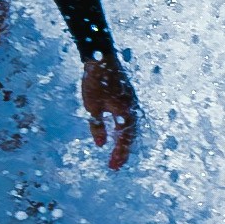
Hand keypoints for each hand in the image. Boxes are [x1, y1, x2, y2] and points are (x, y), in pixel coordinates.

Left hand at [78, 55, 138, 170]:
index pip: (124, 139)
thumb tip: (100, 145)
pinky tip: (117, 132)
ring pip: (130, 127)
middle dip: (123, 151)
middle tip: (114, 165)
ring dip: (124, 141)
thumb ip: (97, 126)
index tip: (113, 166)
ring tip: (116, 153)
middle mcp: (132, 109)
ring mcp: (131, 102)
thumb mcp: (92, 106)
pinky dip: (124, 129)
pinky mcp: (127, 96)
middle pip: (130, 135)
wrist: (102, 57)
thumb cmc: (96, 81)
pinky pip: (129, 118)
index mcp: (125, 113)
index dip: (119, 154)